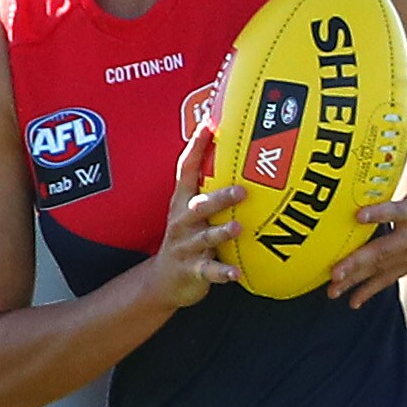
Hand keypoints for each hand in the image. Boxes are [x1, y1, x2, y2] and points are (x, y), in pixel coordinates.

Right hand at [148, 124, 245, 307]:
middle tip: (242, 190)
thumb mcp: (191, 212)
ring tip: (238, 226)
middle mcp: (183, 222)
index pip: (186, 170)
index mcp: (182, 203)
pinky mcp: (193, 270)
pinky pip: (209, 271)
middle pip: (199, 205)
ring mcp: (187, 246)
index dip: (197, 148)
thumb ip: (209, 189)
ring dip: (222, 232)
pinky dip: (222, 272)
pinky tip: (236, 273)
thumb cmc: (187, 239)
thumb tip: (239, 158)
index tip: (209, 126)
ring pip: (205, 238)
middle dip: (219, 197)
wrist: (164, 280)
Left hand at [325, 124, 406, 307]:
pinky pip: (391, 278)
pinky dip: (372, 290)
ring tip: (333, 292)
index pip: (398, 210)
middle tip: (333, 272)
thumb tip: (400, 104)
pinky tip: (353, 302)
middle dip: (357, 263)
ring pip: (384, 270)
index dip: (380, 213)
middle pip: (384, 250)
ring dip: (358, 282)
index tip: (358, 215)